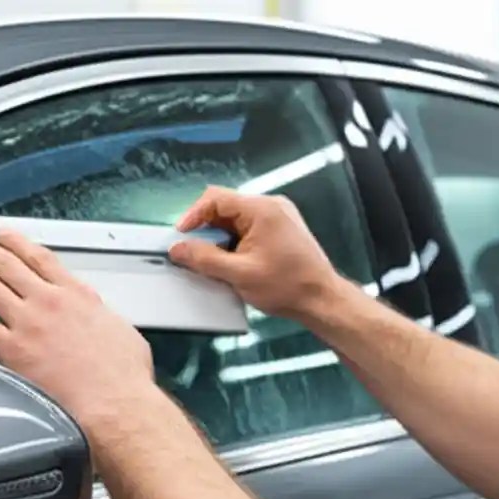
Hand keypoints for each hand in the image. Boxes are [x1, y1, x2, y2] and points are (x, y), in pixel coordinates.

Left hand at [0, 224, 156, 433]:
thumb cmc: (122, 374)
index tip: (1, 234)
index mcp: (76, 294)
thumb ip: (98, 316)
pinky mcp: (11, 349)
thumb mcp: (119, 328)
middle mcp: (47, 302)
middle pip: (4, 263)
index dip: (15, 242)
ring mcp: (26, 324)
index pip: (38, 257)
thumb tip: (95, 318)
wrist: (113, 401)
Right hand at [170, 186, 344, 319]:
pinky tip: (232, 260)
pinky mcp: (282, 227)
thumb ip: (204, 259)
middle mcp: (270, 205)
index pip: (215, 198)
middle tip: (193, 251)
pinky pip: (249, 226)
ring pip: (236, 218)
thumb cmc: (284, 286)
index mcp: (261, 209)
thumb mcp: (238, 274)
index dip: (193, 215)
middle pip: (226, 206)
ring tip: (213, 259)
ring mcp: (278, 215)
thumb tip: (177, 249)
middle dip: (205, 228)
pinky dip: (234, 240)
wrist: (322, 299)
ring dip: (219, 236)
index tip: (180, 236)